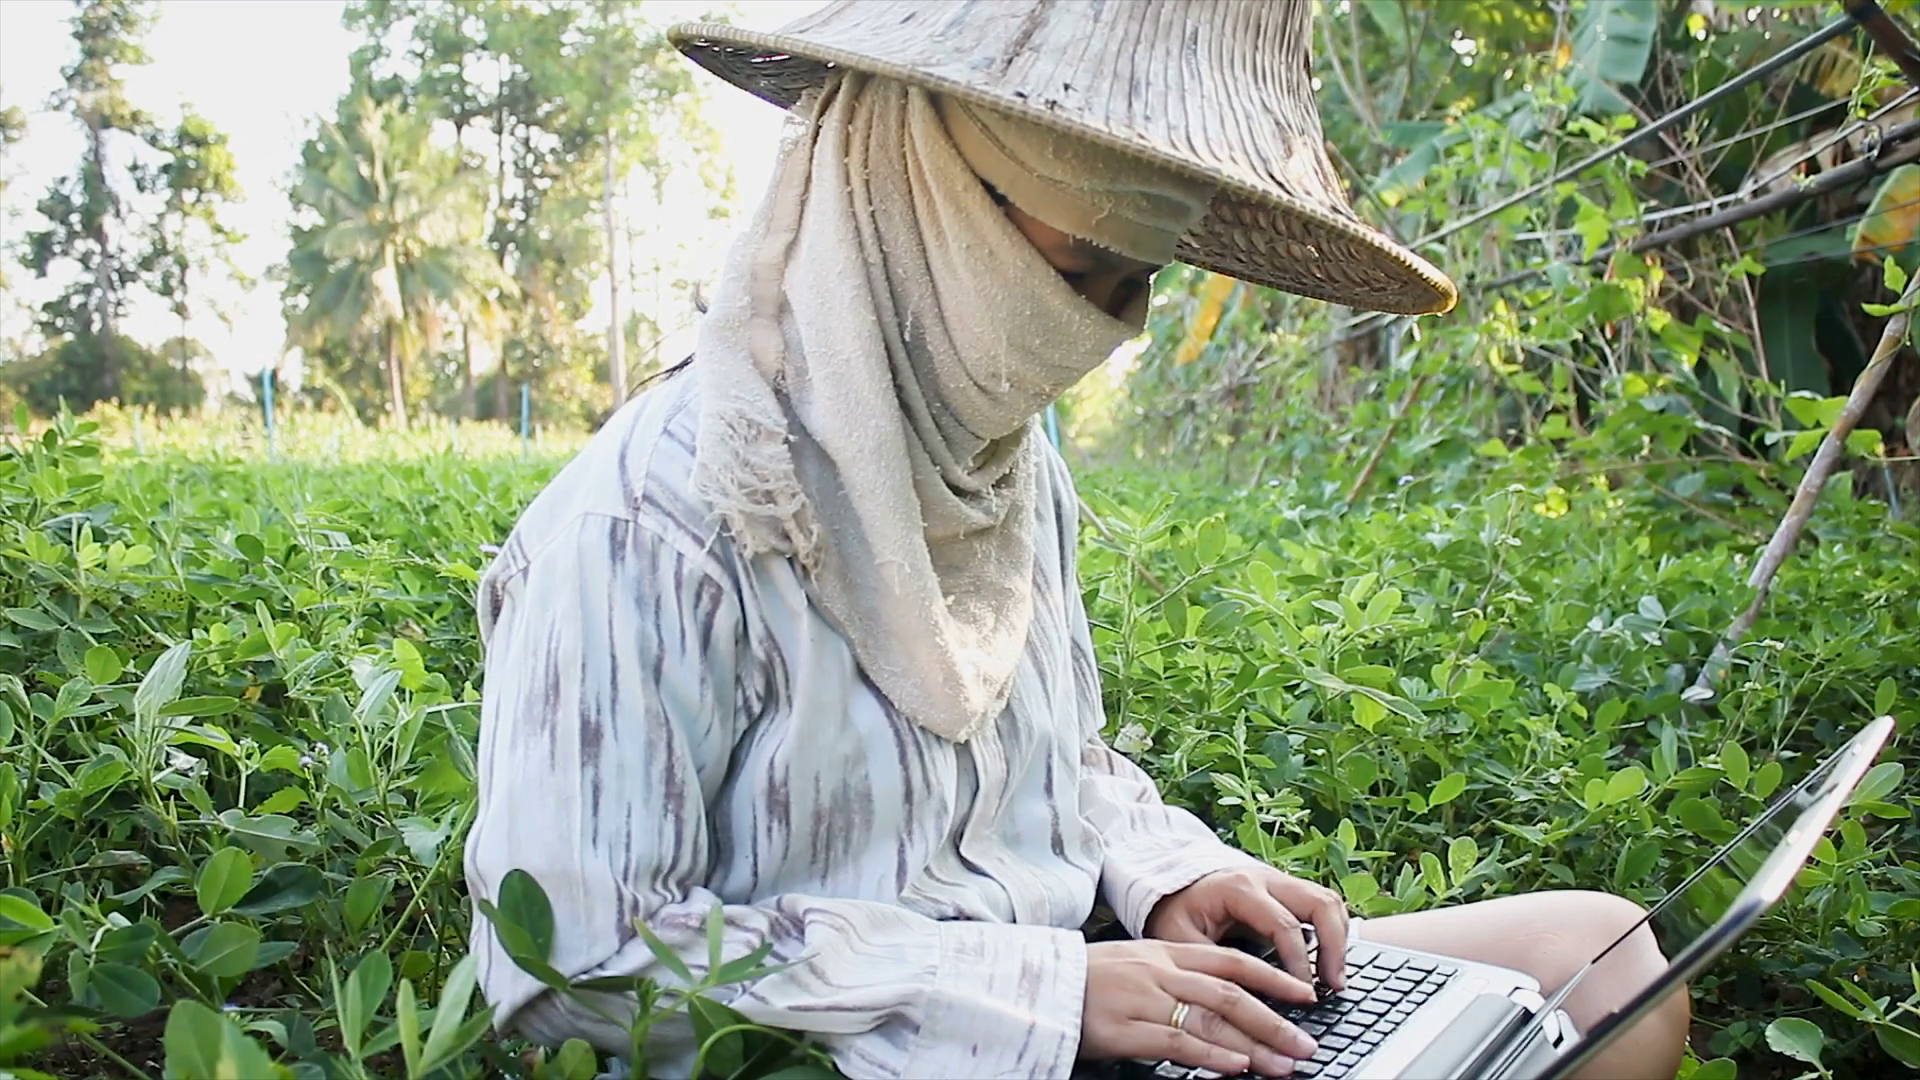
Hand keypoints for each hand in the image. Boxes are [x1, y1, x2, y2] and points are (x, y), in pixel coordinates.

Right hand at [1080, 939, 1318, 1075]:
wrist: (1037, 984)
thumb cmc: (1089, 979)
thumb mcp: (1137, 964)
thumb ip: (1178, 977)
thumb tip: (1227, 999)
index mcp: (1166, 952)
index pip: (1232, 961)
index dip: (1274, 977)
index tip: (1306, 994)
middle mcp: (1160, 972)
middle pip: (1231, 994)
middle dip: (1275, 1021)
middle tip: (1306, 1044)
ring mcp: (1142, 1000)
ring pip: (1211, 1019)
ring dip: (1254, 1044)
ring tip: (1285, 1064)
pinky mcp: (1124, 1030)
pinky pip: (1176, 1042)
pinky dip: (1211, 1055)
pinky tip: (1236, 1066)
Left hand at [1145, 865, 1350, 990]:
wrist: (1172, 887)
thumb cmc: (1175, 914)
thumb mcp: (1180, 940)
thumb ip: (1213, 965)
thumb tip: (1248, 1001)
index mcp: (1239, 888)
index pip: (1283, 924)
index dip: (1299, 962)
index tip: (1306, 994)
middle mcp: (1265, 878)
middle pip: (1320, 902)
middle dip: (1334, 946)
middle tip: (1334, 986)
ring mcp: (1280, 880)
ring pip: (1328, 901)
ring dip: (1339, 939)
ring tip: (1335, 979)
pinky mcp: (1287, 890)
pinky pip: (1323, 905)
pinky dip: (1333, 932)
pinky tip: (1327, 964)